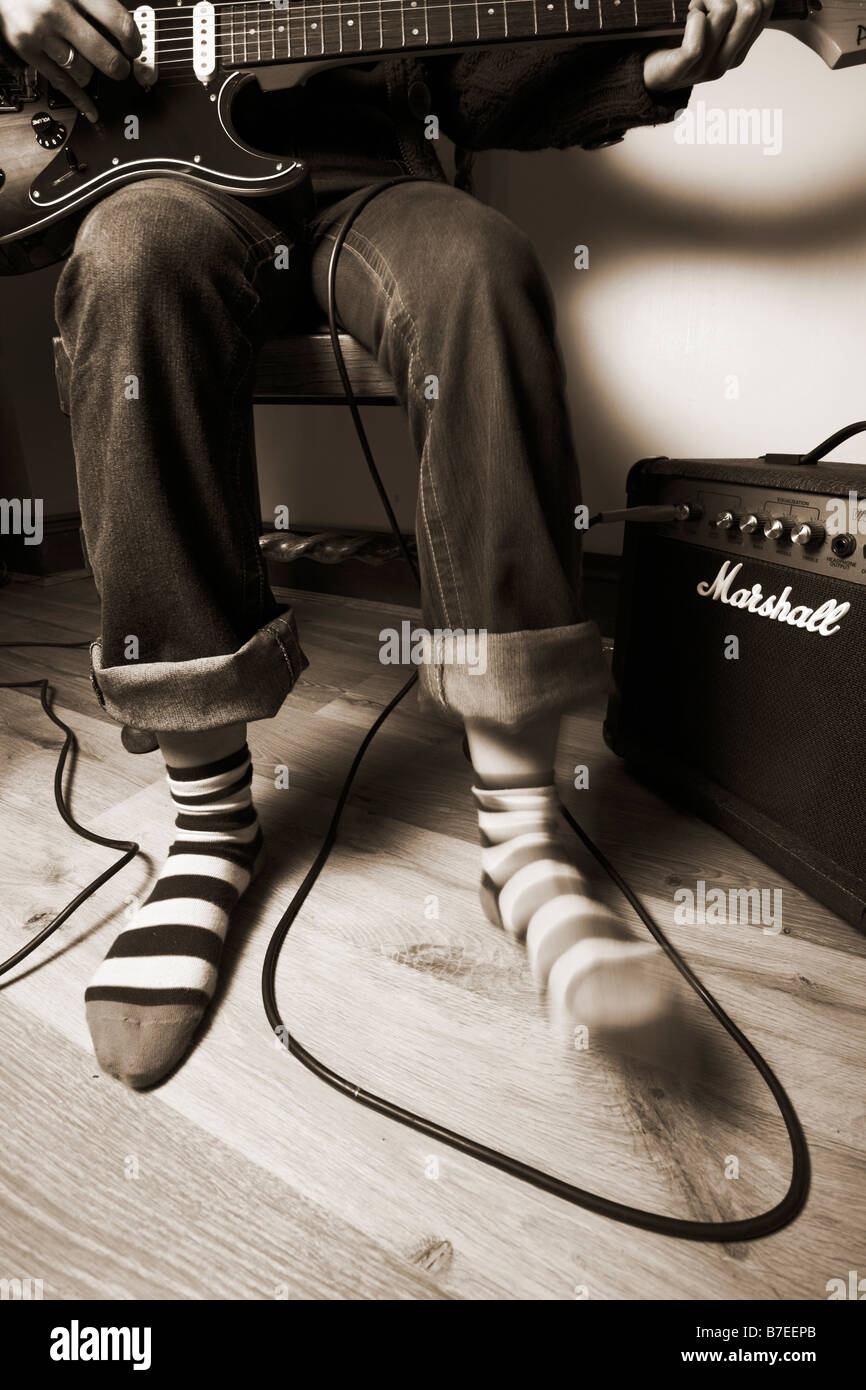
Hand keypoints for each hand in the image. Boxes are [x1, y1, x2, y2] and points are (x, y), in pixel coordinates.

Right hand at [0, 0, 140, 121]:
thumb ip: (94, 4)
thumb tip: (123, 33)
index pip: (118, 23)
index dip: (133, 42)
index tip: (134, 49)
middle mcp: (57, 10)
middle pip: (104, 55)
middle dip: (118, 68)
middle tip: (120, 68)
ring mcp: (40, 31)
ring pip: (83, 72)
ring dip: (91, 74)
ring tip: (88, 64)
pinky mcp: (27, 49)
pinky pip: (61, 82)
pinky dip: (79, 100)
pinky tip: (91, 110)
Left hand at [643, 0, 772, 93]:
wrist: (648, 75)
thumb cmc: (677, 42)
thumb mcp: (713, 25)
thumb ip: (732, 9)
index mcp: (740, 49)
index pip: (765, 5)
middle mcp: (728, 61)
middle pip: (751, 8)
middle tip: (705, 0)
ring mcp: (705, 68)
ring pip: (725, 11)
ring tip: (693, 7)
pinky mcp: (680, 71)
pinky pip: (696, 43)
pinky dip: (693, 18)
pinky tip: (688, 15)